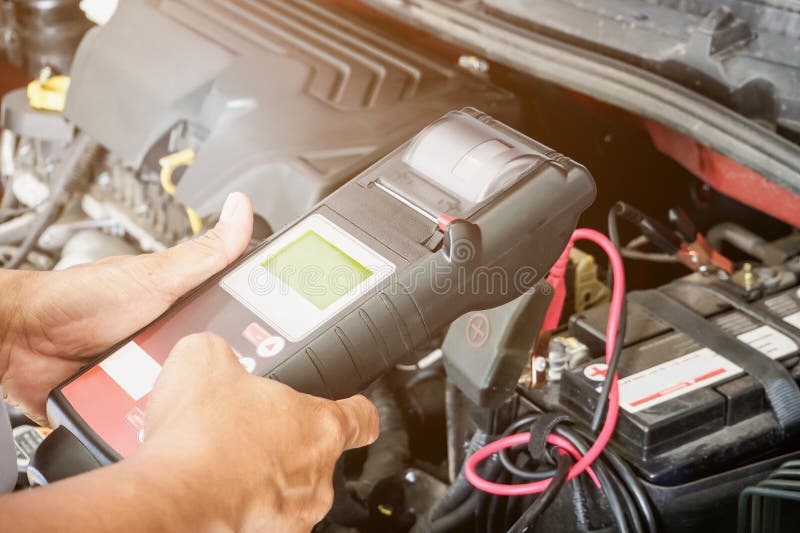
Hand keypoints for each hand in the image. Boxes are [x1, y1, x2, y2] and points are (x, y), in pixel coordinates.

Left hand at [0, 193, 252, 423]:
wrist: (20, 341)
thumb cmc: (80, 299)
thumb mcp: (155, 274)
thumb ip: (204, 252)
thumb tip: (241, 208)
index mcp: (186, 305)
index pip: (235, 318)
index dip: (255, 331)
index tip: (268, 340)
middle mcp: (171, 340)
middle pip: (214, 363)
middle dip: (215, 371)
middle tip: (211, 370)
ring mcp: (151, 373)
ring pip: (188, 394)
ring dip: (184, 398)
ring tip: (176, 391)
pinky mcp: (129, 404)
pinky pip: (156, 418)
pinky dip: (157, 419)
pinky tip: (157, 415)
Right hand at [139, 332, 379, 531]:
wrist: (171, 499)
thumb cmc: (199, 438)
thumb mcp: (204, 359)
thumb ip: (222, 351)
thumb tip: (213, 354)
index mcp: (321, 425)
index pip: (362, 418)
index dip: (355, 408)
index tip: (351, 407)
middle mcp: (317, 475)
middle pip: (315, 452)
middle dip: (283, 440)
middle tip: (247, 428)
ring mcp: (293, 514)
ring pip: (287, 488)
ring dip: (262, 474)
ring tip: (221, 458)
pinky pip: (260, 515)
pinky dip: (241, 502)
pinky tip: (209, 487)